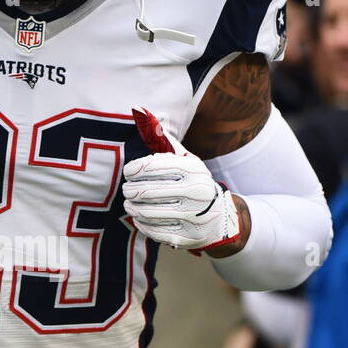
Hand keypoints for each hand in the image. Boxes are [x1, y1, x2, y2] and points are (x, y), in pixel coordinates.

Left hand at [122, 127, 241, 250]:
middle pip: (147, 191)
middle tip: (126, 190)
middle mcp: (195, 192)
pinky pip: (154, 231)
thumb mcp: (186, 160)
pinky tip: (138, 218)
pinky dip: (142, 224)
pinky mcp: (187, 237)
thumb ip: (163, 140)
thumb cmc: (194, 183)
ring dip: (132, 208)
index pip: (153, 166)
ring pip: (148, 212)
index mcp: (193, 170)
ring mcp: (192, 216)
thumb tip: (139, 110)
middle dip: (130, 190)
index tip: (128, 172)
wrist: (221, 218)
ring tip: (129, 204)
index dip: (134, 169)